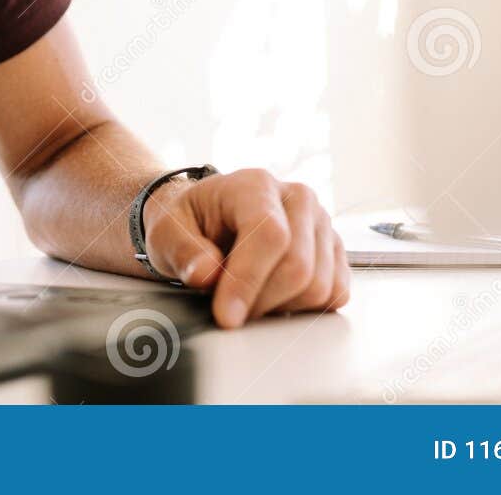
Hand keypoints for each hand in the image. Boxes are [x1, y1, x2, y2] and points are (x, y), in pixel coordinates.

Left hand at [141, 168, 349, 327]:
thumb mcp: (166, 232)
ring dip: (280, 307)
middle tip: (229, 309)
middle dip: (261, 301)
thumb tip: (207, 273)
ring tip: (248, 296)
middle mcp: (297, 198)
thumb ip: (181, 251)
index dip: (249, 281)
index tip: (226, 316)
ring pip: (319, 286)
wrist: (207, 220)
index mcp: (255, 185)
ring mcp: (321, 224)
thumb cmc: (188, 224)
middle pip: (298, 267)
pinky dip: (303, 308)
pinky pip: (334, 295)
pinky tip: (273, 297)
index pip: (270, 235)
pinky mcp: (334, 252)